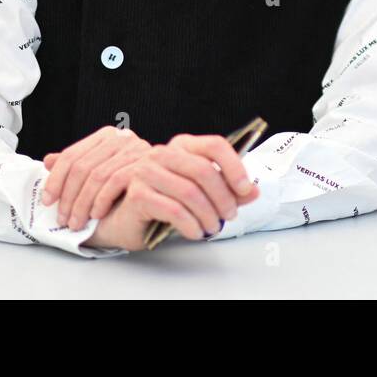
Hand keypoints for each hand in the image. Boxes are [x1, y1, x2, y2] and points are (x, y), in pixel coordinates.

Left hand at [41, 125, 153, 228]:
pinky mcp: (147, 165)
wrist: (167, 198)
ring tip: (76, 222)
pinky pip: (115, 182)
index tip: (47, 200)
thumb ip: (77, 165)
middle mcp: (123, 138)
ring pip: (97, 176)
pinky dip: (102, 201)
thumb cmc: (129, 190)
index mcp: (108, 136)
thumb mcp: (98, 175)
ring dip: (82, 204)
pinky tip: (97, 215)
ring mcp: (137, 150)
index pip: (72, 155)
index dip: (55, 179)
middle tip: (62, 218)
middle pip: (82, 166)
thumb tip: (48, 160)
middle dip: (67, 196)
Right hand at [82, 135, 260, 250]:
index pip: (215, 145)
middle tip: (229, 216)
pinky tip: (195, 232)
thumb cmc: (162, 202)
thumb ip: (227, 190)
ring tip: (212, 228)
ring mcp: (147, 171)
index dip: (234, 166)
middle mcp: (163, 153)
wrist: (123, 219)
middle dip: (223, 197)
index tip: (246, 189)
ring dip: (208, 215)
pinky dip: (190, 225)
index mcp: (181, 146)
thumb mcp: (200, 194)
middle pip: (205, 170)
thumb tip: (253, 192)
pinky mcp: (138, 193)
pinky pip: (174, 210)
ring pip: (190, 192)